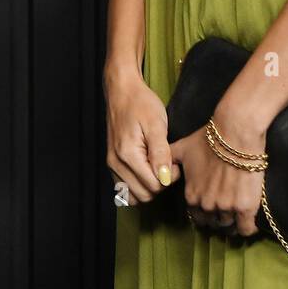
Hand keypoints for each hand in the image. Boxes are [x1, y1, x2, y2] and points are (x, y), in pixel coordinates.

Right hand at [104, 65, 179, 203]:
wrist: (122, 92)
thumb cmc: (141, 104)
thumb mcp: (157, 124)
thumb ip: (161, 152)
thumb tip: (165, 178)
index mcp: (127, 154)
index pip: (153, 186)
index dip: (169, 178)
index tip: (175, 162)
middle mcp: (116, 164)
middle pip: (143, 195)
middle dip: (160, 184)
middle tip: (168, 165)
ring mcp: (112, 166)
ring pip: (133, 196)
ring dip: (149, 188)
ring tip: (158, 167)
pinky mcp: (112, 164)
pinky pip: (125, 188)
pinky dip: (138, 185)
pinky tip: (147, 169)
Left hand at [172, 116, 267, 237]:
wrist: (236, 132)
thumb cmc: (210, 139)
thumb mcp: (183, 148)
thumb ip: (169, 160)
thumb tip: (161, 169)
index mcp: (192, 196)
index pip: (196, 217)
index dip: (204, 213)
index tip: (211, 207)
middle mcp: (207, 206)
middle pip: (213, 222)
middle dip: (217, 217)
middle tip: (226, 208)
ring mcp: (227, 208)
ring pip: (228, 225)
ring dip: (232, 221)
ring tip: (238, 213)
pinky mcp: (246, 207)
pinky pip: (246, 228)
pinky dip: (248, 228)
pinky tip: (249, 223)